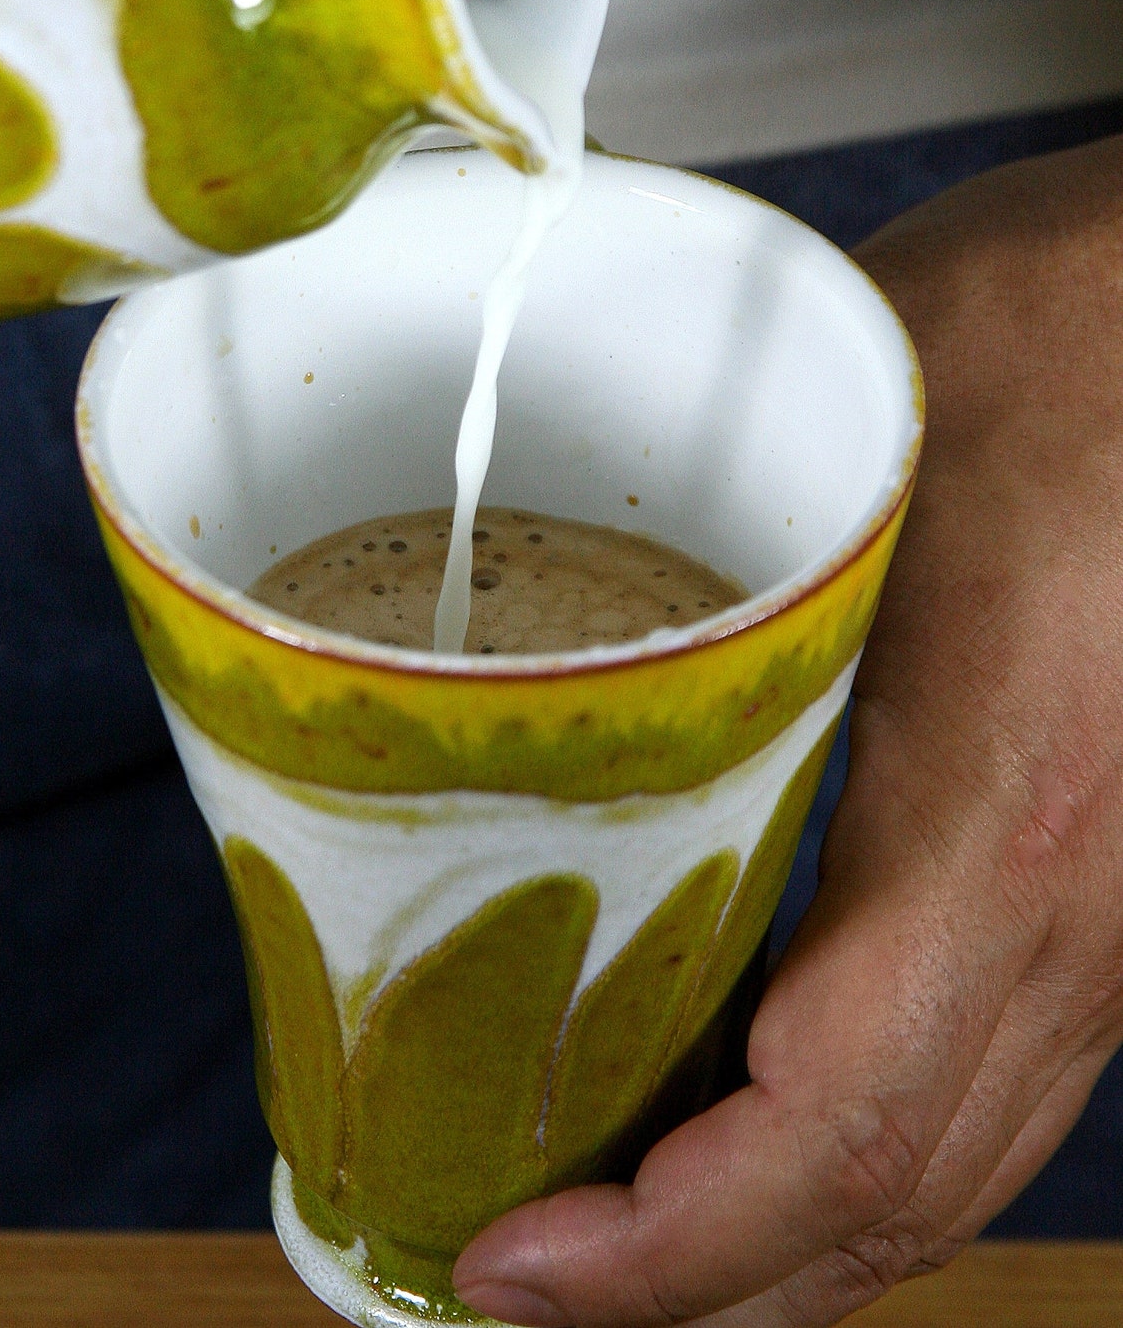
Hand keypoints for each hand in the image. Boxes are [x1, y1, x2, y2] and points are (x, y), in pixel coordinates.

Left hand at [455, 134, 1122, 1325]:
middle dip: (691, 1290)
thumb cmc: (1058, 337)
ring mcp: (1118, 923)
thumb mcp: (852, 445)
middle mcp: (1087, 916)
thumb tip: (518, 655)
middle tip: (506, 1279)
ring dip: (773, 1246)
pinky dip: (854, 1158)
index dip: (665, 1248)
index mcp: (1007, 816)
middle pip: (892, 1204)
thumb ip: (702, 579)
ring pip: (953, 1174)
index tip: (510, 1264)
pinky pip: (992, 1091)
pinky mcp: (1112, 892)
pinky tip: (742, 1123)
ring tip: (599, 1234)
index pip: (840, 1125)